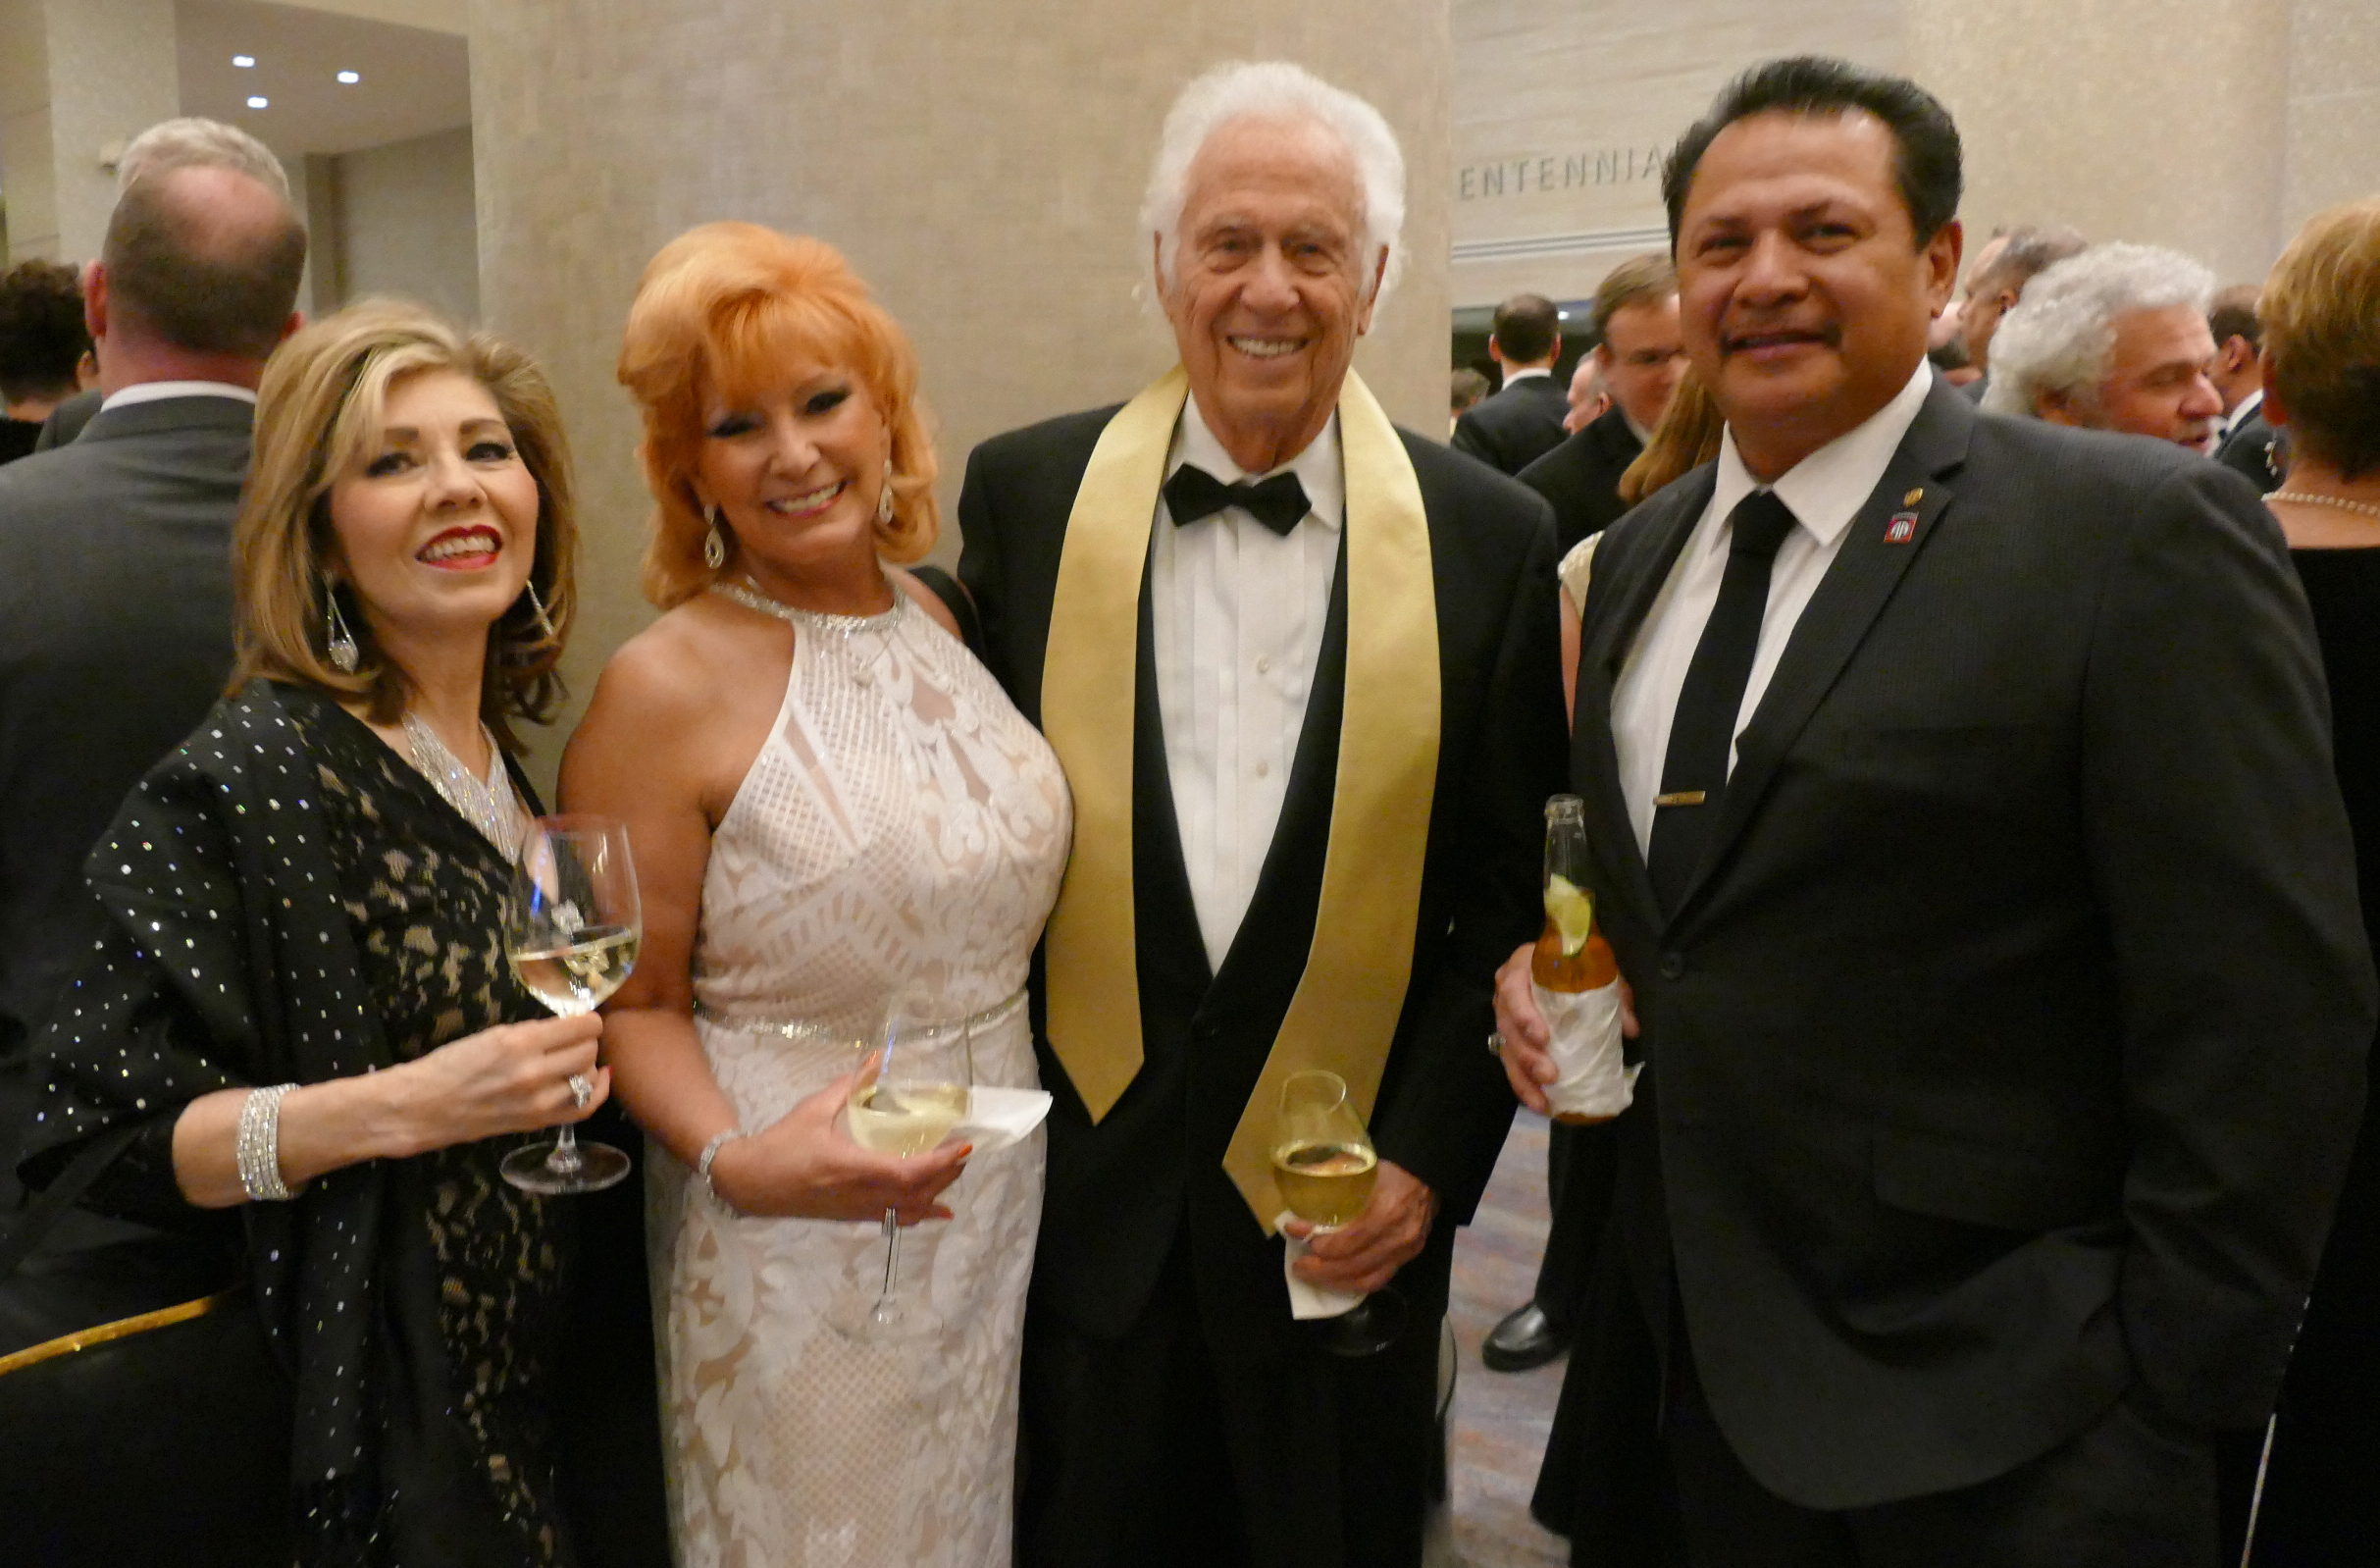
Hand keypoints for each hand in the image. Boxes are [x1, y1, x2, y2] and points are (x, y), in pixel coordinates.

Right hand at [386, 1013, 609, 1154]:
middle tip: (575, 1038)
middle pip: (589, 1050)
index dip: (587, 1019)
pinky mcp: (538, 1122)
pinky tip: (598, 1077)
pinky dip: (597, 1091)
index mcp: (519, 1043)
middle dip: (586, 1040)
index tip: (582, 1018)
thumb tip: (569, 1026)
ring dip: (587, 1063)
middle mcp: (534, 1073)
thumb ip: (533, 1032)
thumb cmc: (450, 1065)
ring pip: (588, 1076)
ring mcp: (539, 1102)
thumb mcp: (492, 1035)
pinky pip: (584, 1107)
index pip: (581, 1027)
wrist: (424, 1107)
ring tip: (574, 1057)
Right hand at [710, 1072, 970, 1222]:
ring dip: (937, 1191)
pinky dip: (921, 1213)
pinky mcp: (851, 1217)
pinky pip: (894, 1219)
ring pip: (909, 1210)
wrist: (750, 1183)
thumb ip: (849, 1084)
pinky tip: (939, 1210)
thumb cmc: (781, 1144)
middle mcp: (859, 1195)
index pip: (908, 1171)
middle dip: (947, 1173)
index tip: (964, 1146)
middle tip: (965, 1150)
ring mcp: (857, 1210)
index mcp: (851, 1167)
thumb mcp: (813, 1109)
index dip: (940, 1163)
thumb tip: (876, 1056)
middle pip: (917, 1193)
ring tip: (955, 1170)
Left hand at [1288, 1159, 1437, 1295]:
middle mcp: (1397, 1236)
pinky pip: (1379, 1280)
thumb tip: (1301, 1203)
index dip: (1317, 1243)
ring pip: (1366, 1279)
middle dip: (1320, 1269)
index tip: (1294, 1232)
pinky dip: (1354, 1283)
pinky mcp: (1408, 1257)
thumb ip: (1332, 1185)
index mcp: (1386, 1210)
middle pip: (1353, 1265)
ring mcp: (1405, 1250)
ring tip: (1313, 1276)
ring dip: (1335, 1282)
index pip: (1347, 1240)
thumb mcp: (1361, 1169)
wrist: (1427, 1173)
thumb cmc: (1390, 1169)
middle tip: (1298, 1266)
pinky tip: (1336, 1280)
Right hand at [1494, 943, 1636, 1114]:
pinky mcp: (1508, 1037)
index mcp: (1523, 966)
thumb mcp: (1600, 972)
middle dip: (1527, 1055)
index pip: (1513, 989)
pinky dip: (1523, 1085)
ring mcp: (1504, 1016)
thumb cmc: (1578, 964)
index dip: (1524, 1015)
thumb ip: (1615, 996)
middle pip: (1507, 1026)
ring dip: (1523, 1077)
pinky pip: (1509, 1063)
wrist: (1560, 961)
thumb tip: (1630, 1030)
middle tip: (1550, 1076)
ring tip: (1542, 1101)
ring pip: (1505, 1049)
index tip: (1543, 1038)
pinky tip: (1538, 1103)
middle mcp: (1506, 992)